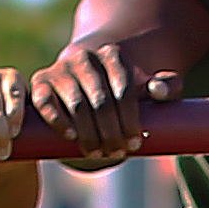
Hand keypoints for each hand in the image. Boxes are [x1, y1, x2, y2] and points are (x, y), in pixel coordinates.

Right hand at [31, 43, 181, 159]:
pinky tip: (73, 138)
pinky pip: (45, 102)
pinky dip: (58, 120)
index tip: (136, 143)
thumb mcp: (148, 86)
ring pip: (77, 105)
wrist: (84, 77)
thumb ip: (168, 86)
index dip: (131, 120)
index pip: (124, 90)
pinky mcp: (40, 81)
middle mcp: (84, 57)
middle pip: (101, 101)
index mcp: (112, 54)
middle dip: (111, 132)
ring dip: (89, 134)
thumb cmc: (122, 88)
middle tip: (118, 153)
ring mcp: (61, 68)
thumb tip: (157, 90)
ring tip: (99, 153)